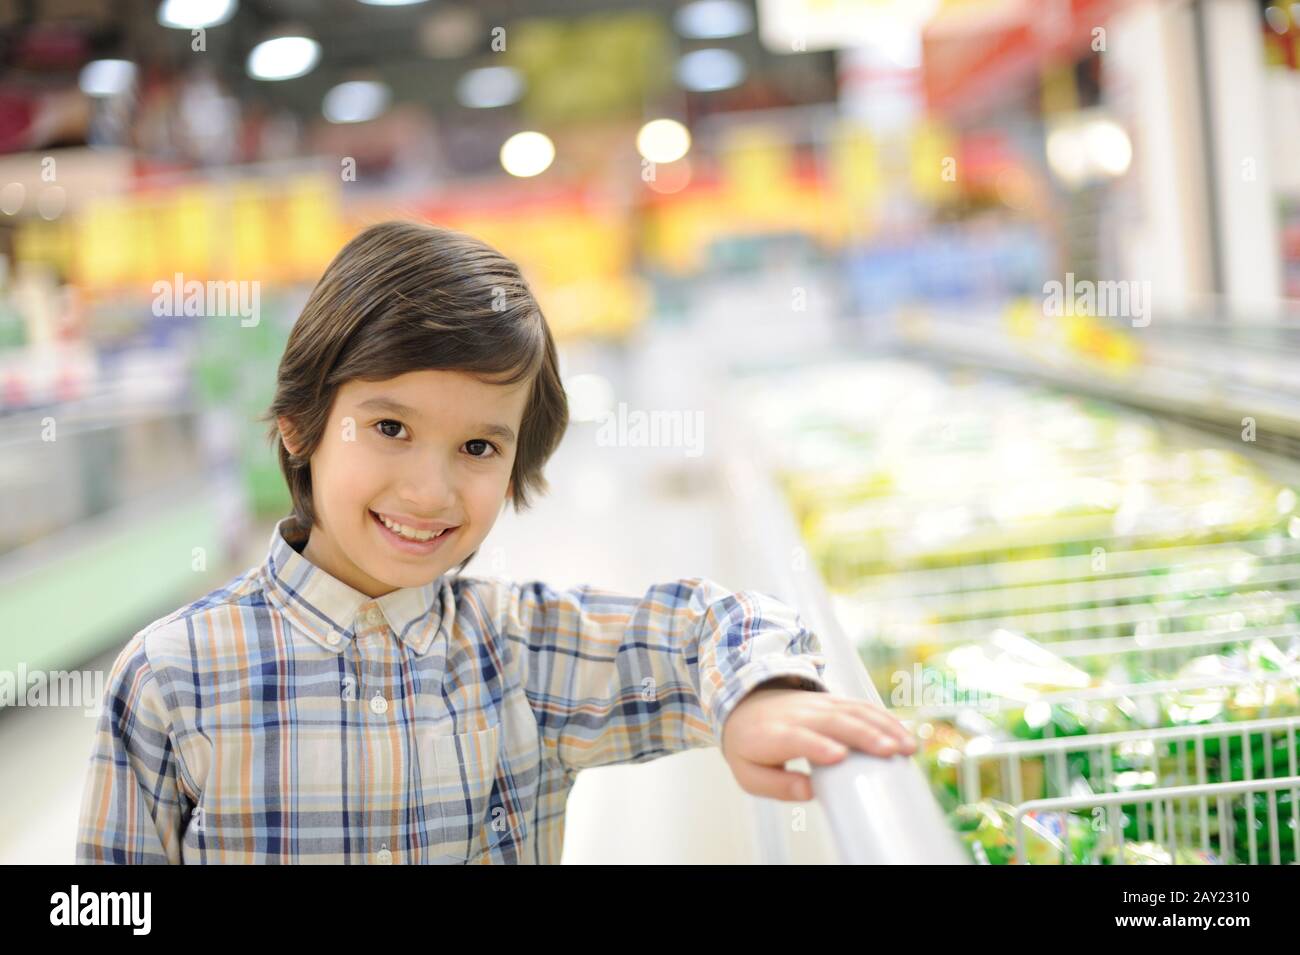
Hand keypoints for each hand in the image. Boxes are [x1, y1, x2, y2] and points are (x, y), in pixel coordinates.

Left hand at [719, 685, 917, 801]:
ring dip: (882, 726)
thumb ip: (776, 786)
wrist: (745, 705)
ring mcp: (818, 704)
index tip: (838, 756)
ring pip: (853, 711)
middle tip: (889, 752)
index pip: (796, 737)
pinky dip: (884, 718)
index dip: (817, 745)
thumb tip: (808, 792)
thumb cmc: (750, 746)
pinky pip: (860, 706)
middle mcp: (799, 714)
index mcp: (773, 733)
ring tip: (906, 746)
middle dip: (863, 735)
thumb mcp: (749, 774)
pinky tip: (903, 732)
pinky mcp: (832, 701)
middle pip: (833, 721)